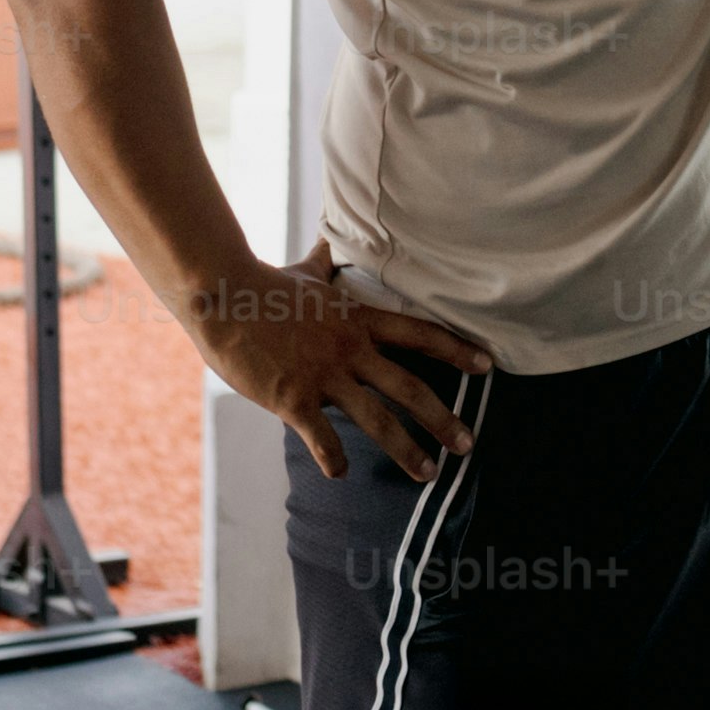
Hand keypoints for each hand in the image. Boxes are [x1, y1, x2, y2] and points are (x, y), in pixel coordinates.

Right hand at [195, 246, 492, 480]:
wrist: (221, 297)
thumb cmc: (261, 286)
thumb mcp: (305, 271)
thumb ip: (326, 261)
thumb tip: (333, 234)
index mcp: (357, 320)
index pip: (419, 334)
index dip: (456, 349)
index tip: (488, 366)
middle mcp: (350, 349)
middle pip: (410, 387)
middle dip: (444, 419)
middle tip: (468, 445)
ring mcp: (324, 375)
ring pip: (378, 419)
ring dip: (408, 450)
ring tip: (429, 474)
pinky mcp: (294, 398)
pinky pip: (322, 438)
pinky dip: (335, 459)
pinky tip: (341, 475)